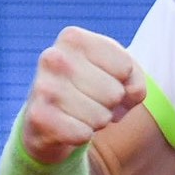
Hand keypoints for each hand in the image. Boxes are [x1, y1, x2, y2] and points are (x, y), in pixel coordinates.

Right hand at [20, 27, 146, 163]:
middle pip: (115, 93)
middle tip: (90, 100)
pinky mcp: (38, 117)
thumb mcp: (119, 72)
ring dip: (97, 121)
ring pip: (101, 116)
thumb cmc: (91, 87)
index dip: (123, 81)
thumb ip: (136, 78)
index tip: (103, 80)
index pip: (126, 67)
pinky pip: (83, 135)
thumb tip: (128, 94)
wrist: (47, 119)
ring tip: (79, 112)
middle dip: (110, 104)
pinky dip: (82, 135)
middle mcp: (53, 57)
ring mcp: (43, 87)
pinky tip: (67, 125)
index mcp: (74, 38)